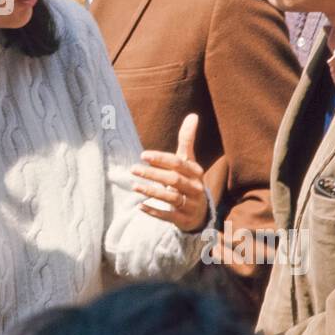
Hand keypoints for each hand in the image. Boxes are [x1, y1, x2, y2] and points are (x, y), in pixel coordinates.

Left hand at [132, 113, 207, 232]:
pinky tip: (140, 206)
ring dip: (151, 192)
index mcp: (195, 172)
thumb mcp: (189, 161)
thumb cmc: (189, 180)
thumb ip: (187, 140)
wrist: (201, 212)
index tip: (143, 155)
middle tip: (133, 169)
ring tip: (134, 186)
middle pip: (174, 180)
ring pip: (171, 198)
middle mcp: (195, 188)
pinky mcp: (184, 219)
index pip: (178, 164)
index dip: (161, 159)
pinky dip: (154, 211)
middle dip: (153, 174)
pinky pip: (169, 216)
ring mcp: (191, 205)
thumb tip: (193, 115)